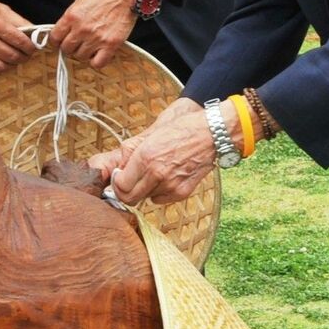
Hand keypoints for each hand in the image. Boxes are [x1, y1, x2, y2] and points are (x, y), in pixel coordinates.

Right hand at [0, 0, 35, 74]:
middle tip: (25, 55)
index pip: (20, 42)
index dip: (30, 47)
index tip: (33, 48)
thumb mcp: (2, 9)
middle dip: (23, 57)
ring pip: (0, 67)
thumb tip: (35, 34)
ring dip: (10, 65)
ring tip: (13, 58)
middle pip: (12, 57)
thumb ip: (20, 22)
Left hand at [48, 0, 136, 68]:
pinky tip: (98, 53)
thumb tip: (64, 29)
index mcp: (72, 16)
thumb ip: (71, 16)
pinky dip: (96, 61)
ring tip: (89, 46)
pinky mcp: (111, 45)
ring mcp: (96, 38)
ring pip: (80, 57)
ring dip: (83, 53)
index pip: (54, 38)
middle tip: (76, 43)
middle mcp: (82, 28)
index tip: (60, 41)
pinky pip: (98, 63)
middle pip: (66, 49)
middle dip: (70, 47)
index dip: (56, 41)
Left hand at [90, 98, 214, 204]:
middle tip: (129, 182)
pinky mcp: (181, 192)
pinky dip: (159, 192)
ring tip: (152, 174)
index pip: (120, 186)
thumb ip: (130, 151)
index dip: (117, 183)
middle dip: (126, 191)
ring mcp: (170, 186)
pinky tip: (165, 178)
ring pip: (145, 199)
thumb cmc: (182, 129)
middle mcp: (156, 174)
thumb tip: (118, 167)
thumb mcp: (151, 134)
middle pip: (129, 199)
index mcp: (145, 157)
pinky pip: (161, 199)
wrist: (210, 134)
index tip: (120, 177)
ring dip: (144, 190)